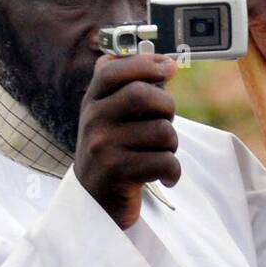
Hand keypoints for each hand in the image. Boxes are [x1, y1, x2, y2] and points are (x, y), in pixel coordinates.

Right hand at [75, 54, 180, 230]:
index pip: (113, 69)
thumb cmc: (115, 152)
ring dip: (172, 145)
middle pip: (143, 95)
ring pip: (162, 131)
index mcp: (93, 101)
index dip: (145, 63)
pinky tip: (164, 177)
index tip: (170, 68)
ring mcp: (102, 146)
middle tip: (165, 123)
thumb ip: (132, 88)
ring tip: (160, 155)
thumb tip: (168, 64)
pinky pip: (164, 161)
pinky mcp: (116, 172)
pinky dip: (173, 171)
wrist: (95, 203)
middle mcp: (93, 120)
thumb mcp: (113, 117)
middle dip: (167, 108)